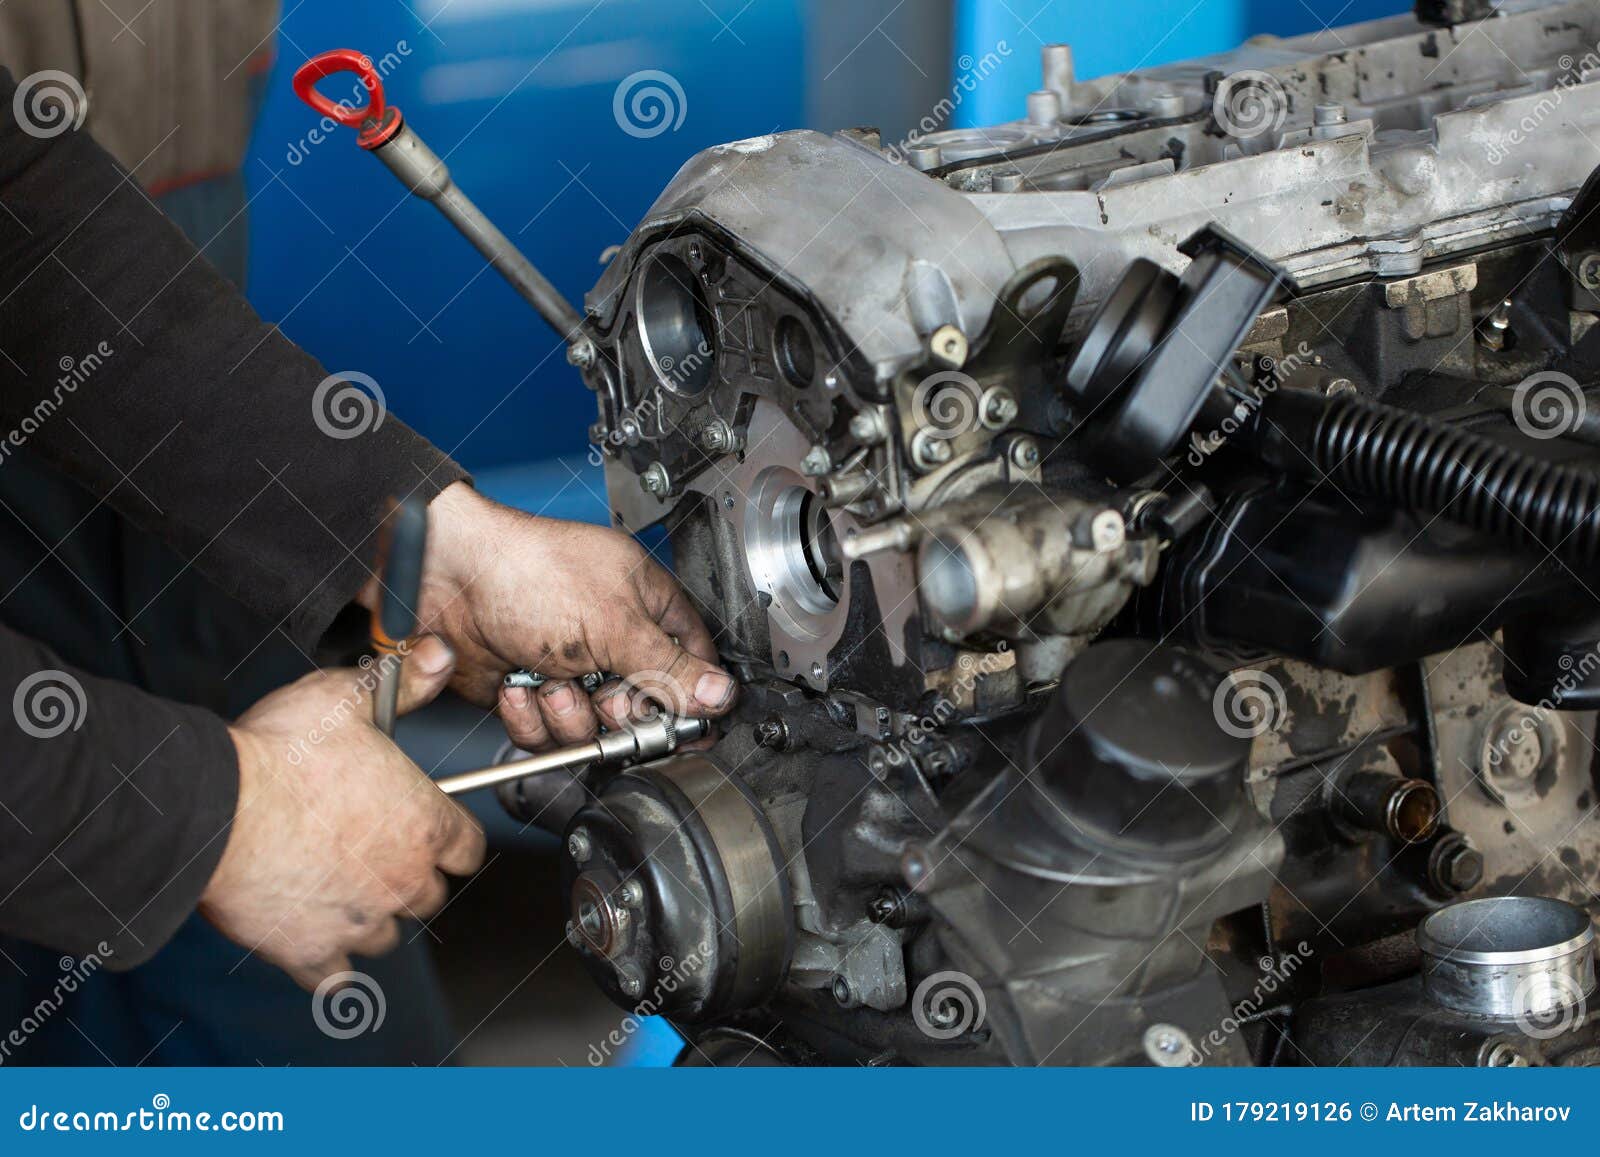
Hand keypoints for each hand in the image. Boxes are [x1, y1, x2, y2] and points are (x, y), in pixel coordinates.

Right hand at [200, 635, 484, 989]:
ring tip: (342, 888)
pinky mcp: (311, 951)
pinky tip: (318, 943)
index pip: (467, 849)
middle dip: (410, 877)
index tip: (430, 830)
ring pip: (389, 936)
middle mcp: (403, 880)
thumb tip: (438, 657)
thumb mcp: (348, 697)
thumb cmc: (279, 755)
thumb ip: (403, 682)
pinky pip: (336, 978)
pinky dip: (329, 966)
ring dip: (372, 916)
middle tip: (374, 852)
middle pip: (431, 895)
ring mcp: (360, 921)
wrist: (214, 808)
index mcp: (424, 824)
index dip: (450, 839)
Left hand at [398, 482, 735, 750]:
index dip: (692, 699)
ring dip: (567, 713)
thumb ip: (670, 667)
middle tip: (603, 690)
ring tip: (549, 679)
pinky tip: (518, 684)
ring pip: (593, 730)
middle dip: (618, 710)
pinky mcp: (530, 694)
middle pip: (643, 710)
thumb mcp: (615, 623)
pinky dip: (528, 716)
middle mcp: (612, 642)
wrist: (447, 577)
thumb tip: (721, 694)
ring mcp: (571, 670)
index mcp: (648, 607)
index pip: (692, 664)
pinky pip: (546, 735)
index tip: (686, 724)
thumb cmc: (528, 571)